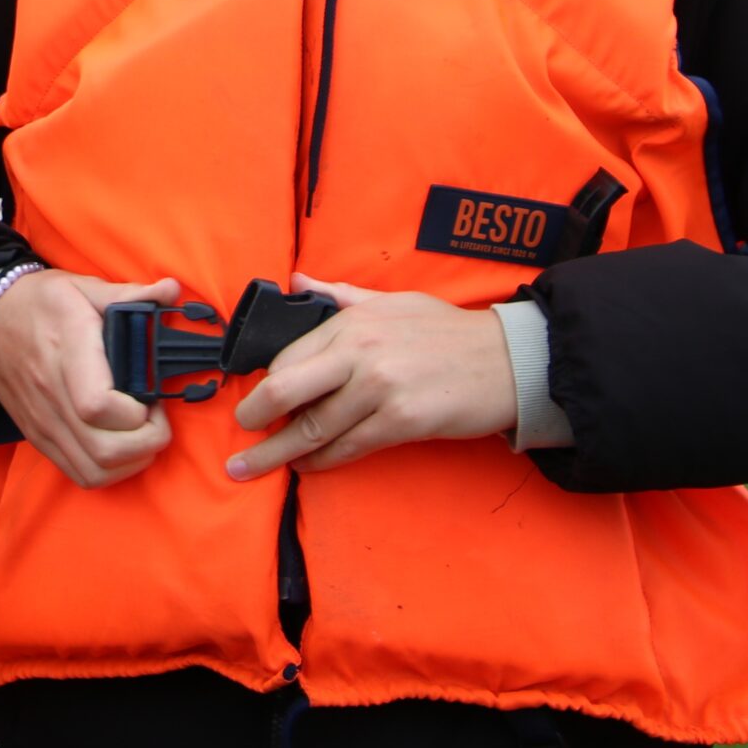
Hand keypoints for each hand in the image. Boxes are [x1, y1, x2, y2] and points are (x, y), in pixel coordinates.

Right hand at [0, 270, 181, 487]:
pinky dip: (110, 470)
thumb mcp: (80, 287)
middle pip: (104, 449)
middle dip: (147, 441)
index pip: (99, 405)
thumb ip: (127, 293)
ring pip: (96, 470)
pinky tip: (122, 445)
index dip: (137, 412)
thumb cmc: (39, 305)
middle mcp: (51, 394)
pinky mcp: (40, 437)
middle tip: (155, 416)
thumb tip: (170, 289)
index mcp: (66, 350)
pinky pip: (80, 474)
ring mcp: (44, 421)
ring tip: (141, 431)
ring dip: (132, 460)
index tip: (151, 395)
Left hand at [227, 275, 516, 479]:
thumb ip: (340, 296)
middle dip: (254, 416)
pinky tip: (307, 466)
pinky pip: (348, 447)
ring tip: (253, 466)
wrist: (507, 361)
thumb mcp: (392, 301)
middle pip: (286, 389)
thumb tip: (298, 281)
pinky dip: (322, 461)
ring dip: (279, 452)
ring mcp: (379, 387)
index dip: (265, 384)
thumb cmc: (447, 332)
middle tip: (239, 437)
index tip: (253, 401)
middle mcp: (359, 351)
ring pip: (313, 427)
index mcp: (351, 320)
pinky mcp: (401, 421)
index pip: (288, 356)